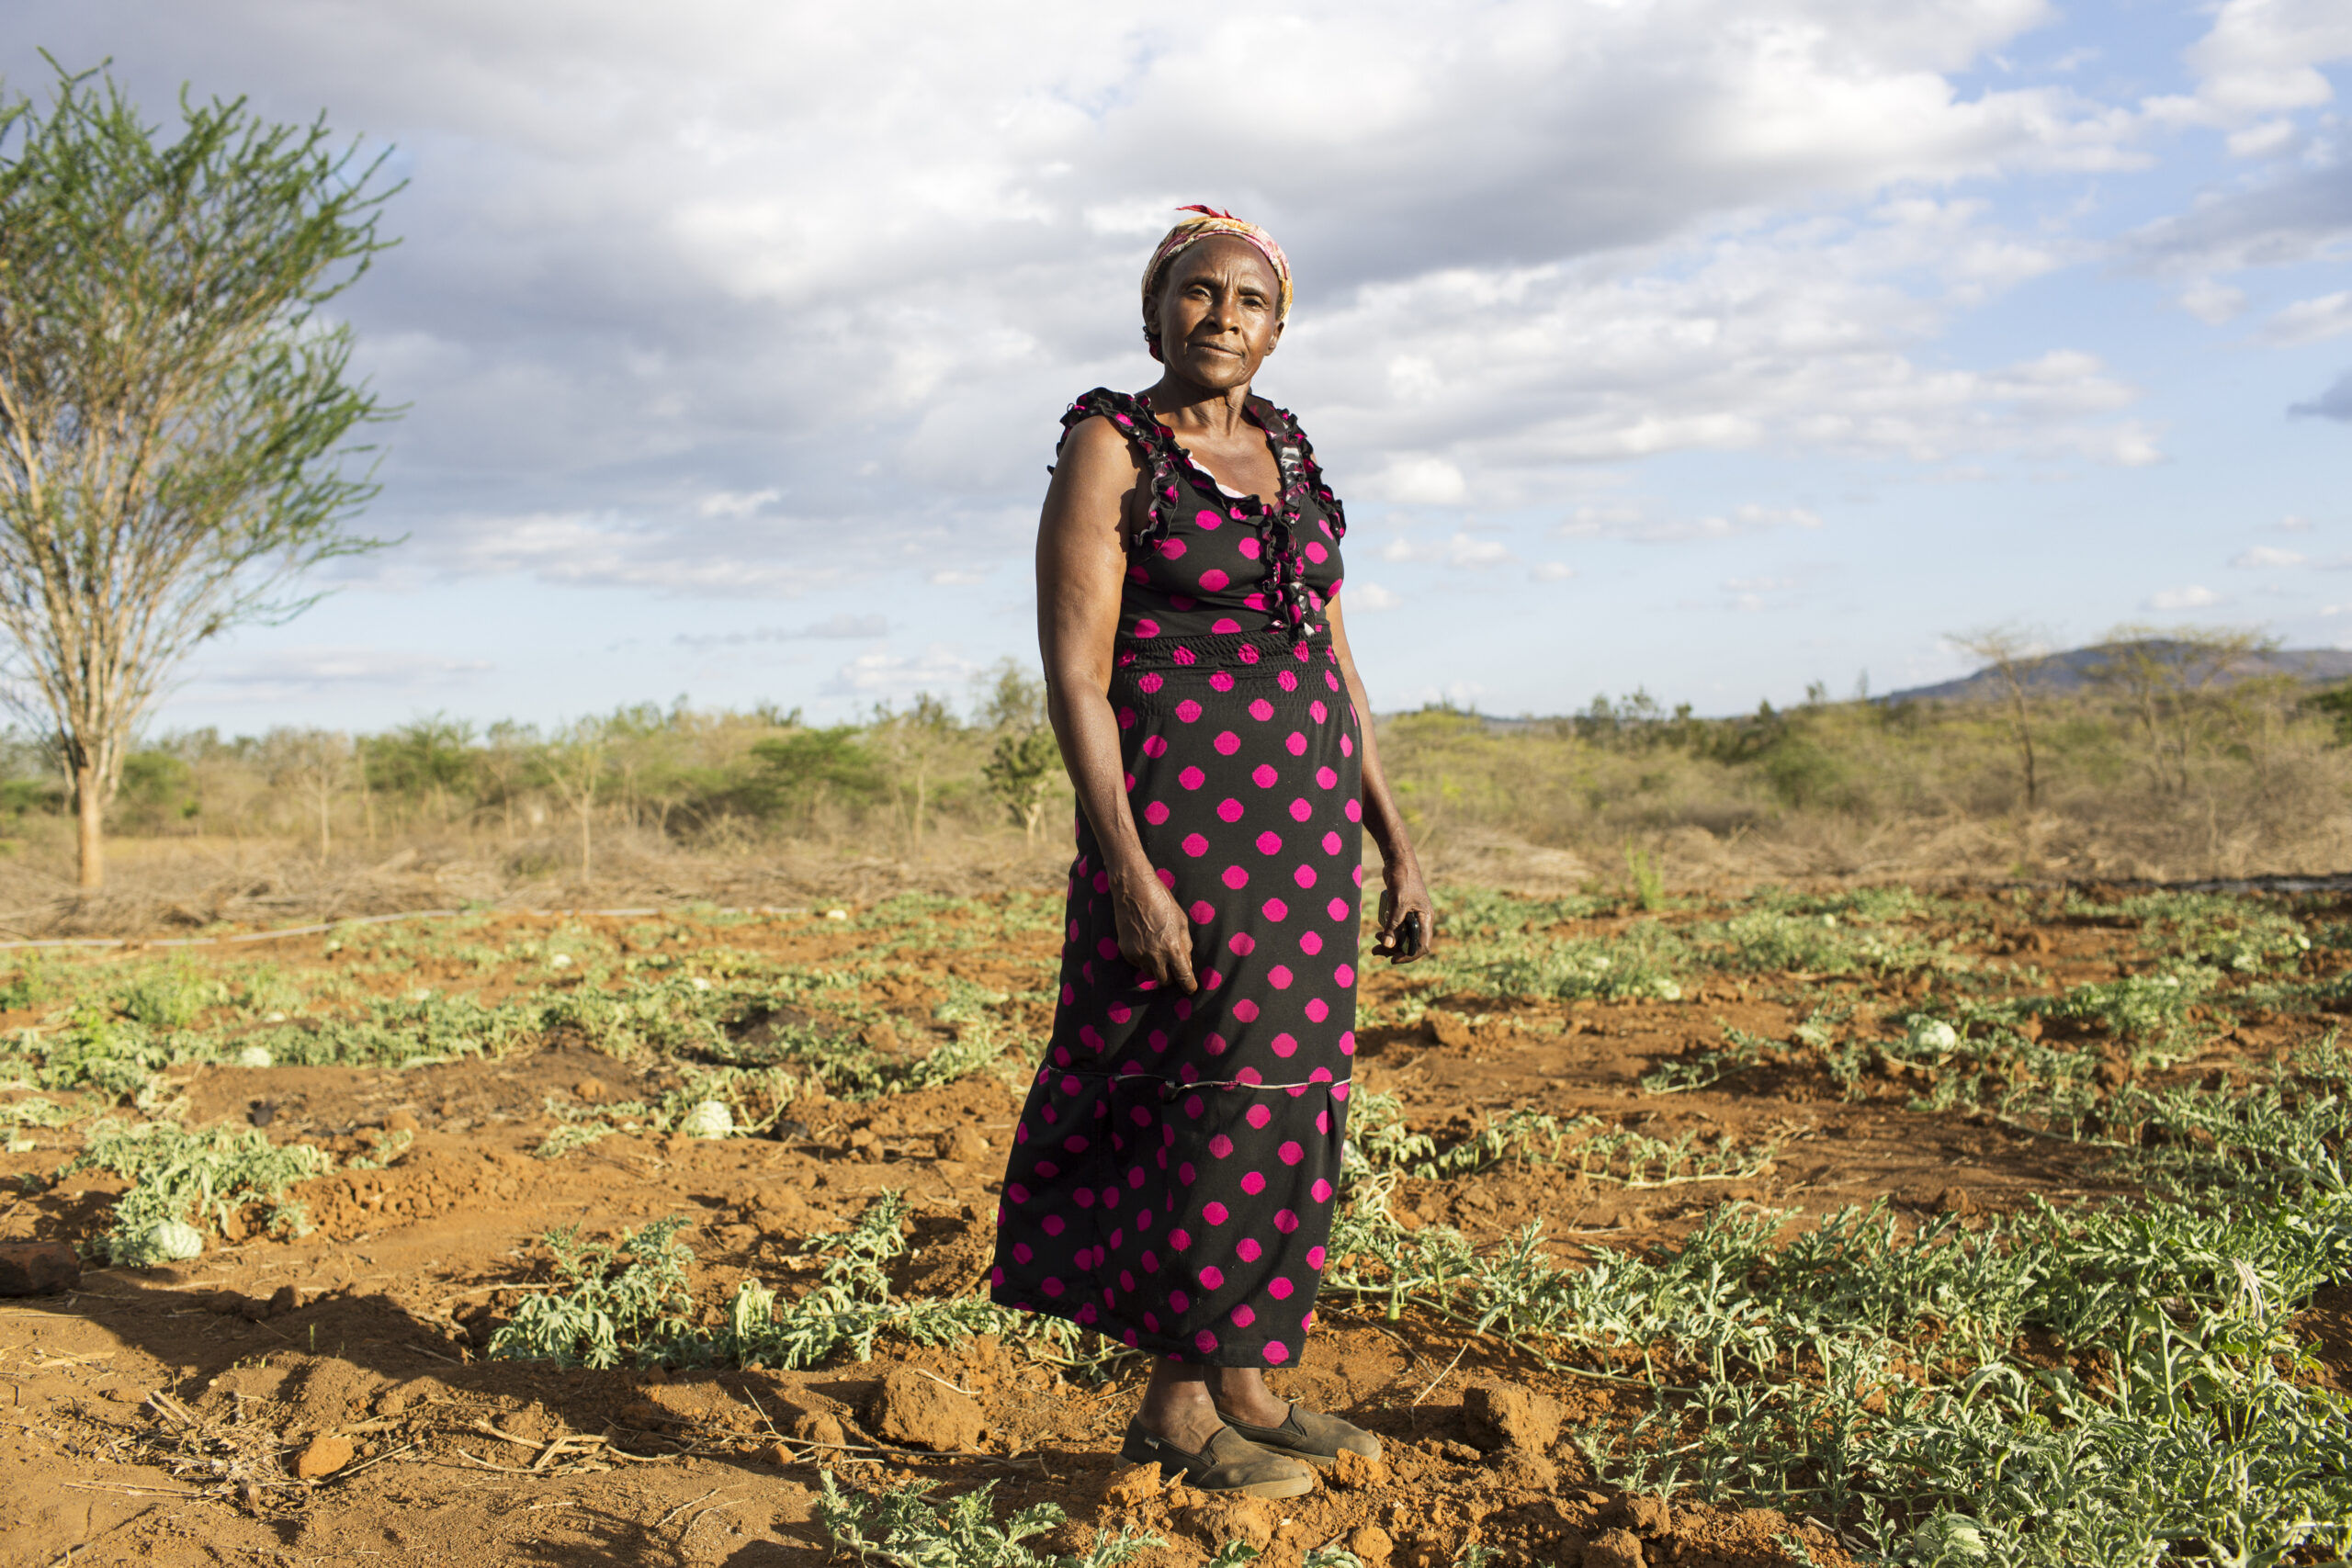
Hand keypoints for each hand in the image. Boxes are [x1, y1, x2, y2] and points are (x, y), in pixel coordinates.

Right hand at [1111, 865, 1198, 992]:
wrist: (1134, 890)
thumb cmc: (1162, 902)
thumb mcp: (1181, 922)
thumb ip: (1185, 945)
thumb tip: (1187, 963)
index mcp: (1172, 948)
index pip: (1183, 977)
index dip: (1189, 985)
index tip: (1191, 989)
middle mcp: (1155, 955)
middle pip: (1164, 981)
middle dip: (1171, 978)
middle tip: (1173, 969)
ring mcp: (1138, 955)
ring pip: (1150, 973)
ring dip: (1156, 967)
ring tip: (1157, 948)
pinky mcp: (1126, 951)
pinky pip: (1137, 963)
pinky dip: (1143, 958)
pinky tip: (1145, 941)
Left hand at [1374, 864, 1434, 963]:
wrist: (1398, 861)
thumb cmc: (1403, 879)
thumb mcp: (1397, 903)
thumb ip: (1392, 924)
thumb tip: (1387, 945)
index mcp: (1426, 918)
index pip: (1422, 945)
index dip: (1409, 956)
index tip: (1393, 959)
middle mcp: (1421, 919)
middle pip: (1410, 943)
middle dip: (1394, 950)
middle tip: (1376, 952)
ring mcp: (1412, 915)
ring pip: (1402, 936)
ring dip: (1389, 943)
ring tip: (1374, 947)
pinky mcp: (1402, 910)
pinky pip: (1397, 928)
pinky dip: (1388, 933)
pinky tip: (1377, 934)